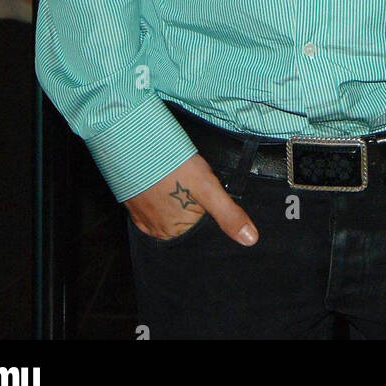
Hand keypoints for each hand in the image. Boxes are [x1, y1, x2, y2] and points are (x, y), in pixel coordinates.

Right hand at [124, 152, 258, 245]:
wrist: (134, 146)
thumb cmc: (172, 166)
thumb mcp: (208, 187)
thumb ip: (228, 214)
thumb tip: (250, 240)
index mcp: (178, 232)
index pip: (201, 231)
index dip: (209, 215)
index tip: (210, 200)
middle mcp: (159, 232)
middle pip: (184, 224)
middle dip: (193, 209)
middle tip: (193, 186)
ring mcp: (144, 219)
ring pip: (169, 215)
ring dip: (176, 203)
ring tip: (179, 183)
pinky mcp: (135, 206)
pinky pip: (153, 208)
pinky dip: (161, 200)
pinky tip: (166, 185)